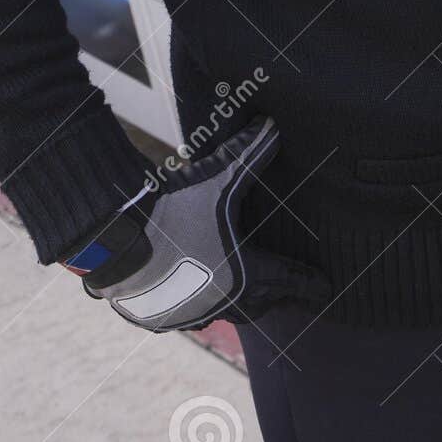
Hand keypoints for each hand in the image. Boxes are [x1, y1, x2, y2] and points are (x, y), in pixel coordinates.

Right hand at [64, 117, 330, 331]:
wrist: (117, 236)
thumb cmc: (176, 209)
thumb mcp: (220, 176)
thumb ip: (251, 152)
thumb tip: (273, 124)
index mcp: (242, 276)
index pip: (289, 280)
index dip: (309, 282)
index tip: (325, 288)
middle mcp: (218, 303)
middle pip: (257, 304)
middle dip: (273, 294)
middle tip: (284, 288)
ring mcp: (186, 315)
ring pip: (221, 314)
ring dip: (233, 300)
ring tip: (239, 289)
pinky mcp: (155, 317)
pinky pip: (185, 317)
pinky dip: (195, 305)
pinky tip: (191, 293)